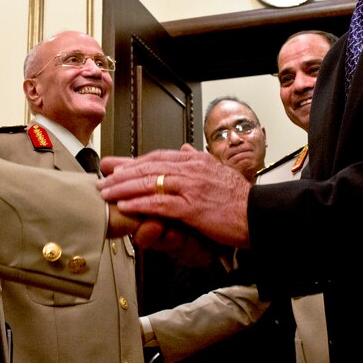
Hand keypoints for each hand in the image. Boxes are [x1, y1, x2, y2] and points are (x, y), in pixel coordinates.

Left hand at [98, 146, 251, 247]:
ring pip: (150, 183)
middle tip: (103, 180)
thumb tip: (185, 148)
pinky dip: (140, 204)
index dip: (133, 161)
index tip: (115, 166)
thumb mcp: (218, 171)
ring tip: (107, 193)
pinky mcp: (193, 207)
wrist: (260, 214)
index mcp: (196, 160)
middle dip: (122, 174)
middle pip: (148, 167)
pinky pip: (160, 204)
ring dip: (124, 189)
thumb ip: (198, 159)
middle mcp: (192, 169)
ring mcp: (191, 187)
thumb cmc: (240, 199)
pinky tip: (126, 206)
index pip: (157, 156)